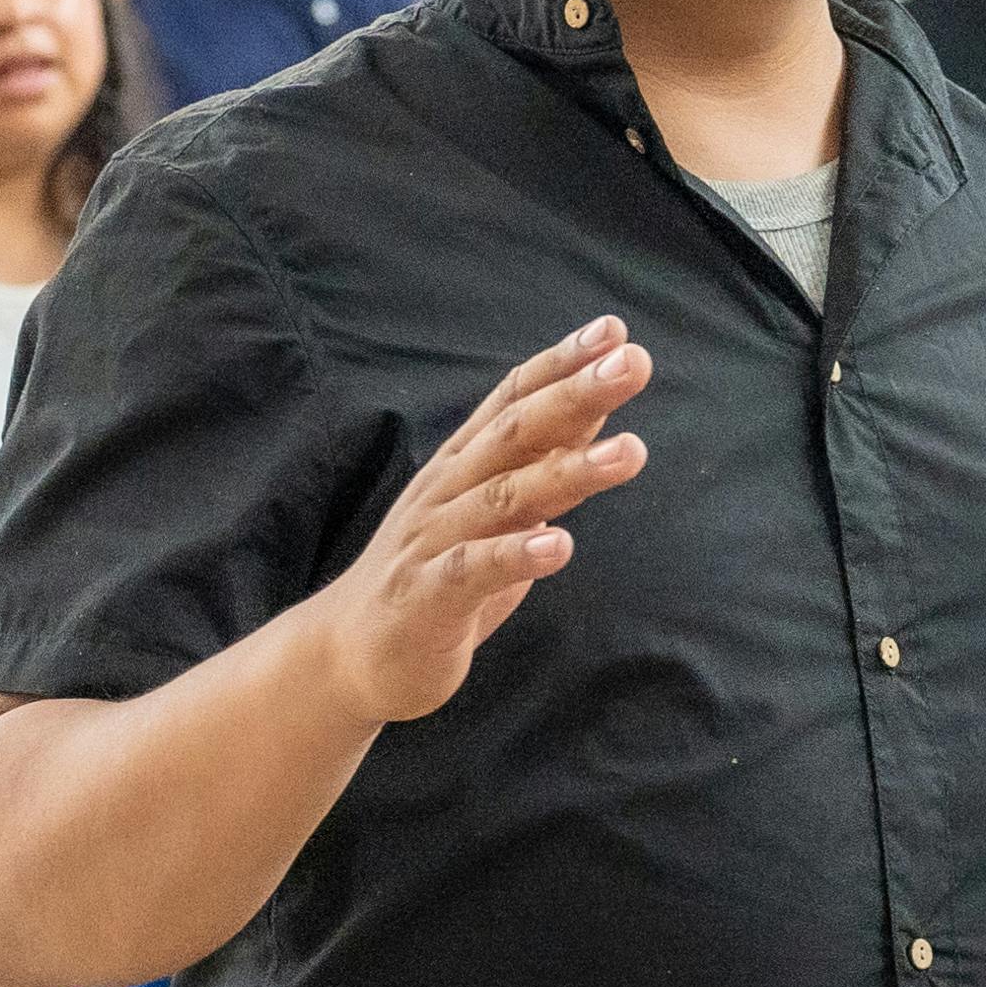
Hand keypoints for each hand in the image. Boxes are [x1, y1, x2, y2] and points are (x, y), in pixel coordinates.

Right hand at [309, 316, 651, 724]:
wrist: (352, 655)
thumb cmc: (438, 577)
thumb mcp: (496, 515)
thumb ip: (543, 468)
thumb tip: (599, 413)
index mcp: (462, 464)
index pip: (513, 399)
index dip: (561, 363)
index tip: (615, 331)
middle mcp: (446, 490)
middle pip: (514, 432)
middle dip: (575, 395)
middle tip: (633, 364)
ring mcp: (433, 540)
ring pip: (503, 496)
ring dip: (570, 470)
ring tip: (630, 452)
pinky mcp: (427, 597)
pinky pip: (472, 570)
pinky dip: (515, 556)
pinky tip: (561, 547)